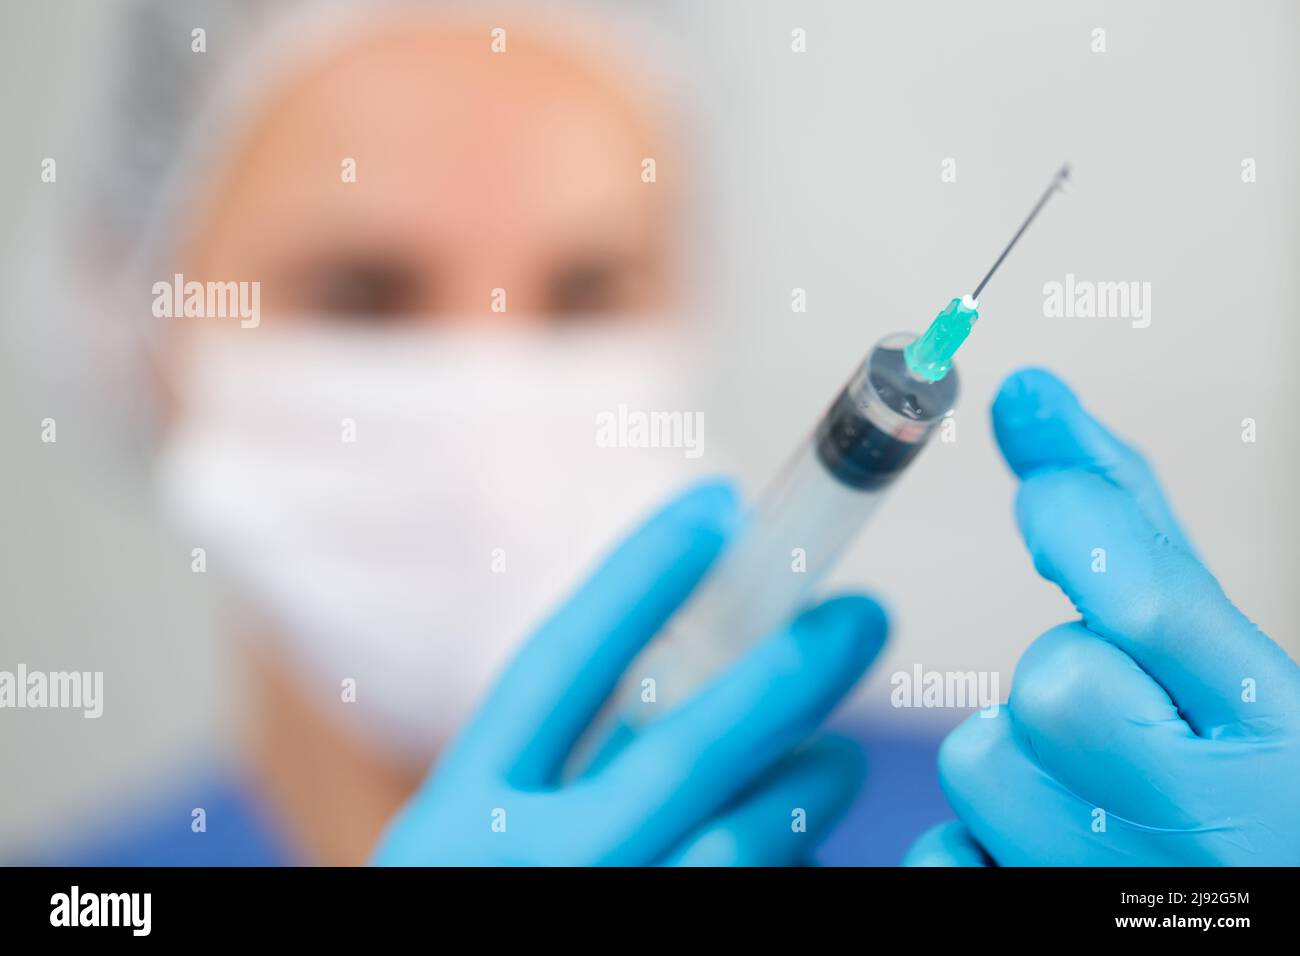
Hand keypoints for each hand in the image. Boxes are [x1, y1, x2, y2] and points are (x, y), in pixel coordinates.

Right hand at [373, 481, 887, 864]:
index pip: (559, 666)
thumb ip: (553, 771)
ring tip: (843, 750)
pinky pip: (755, 906)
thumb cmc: (477, 905)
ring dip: (809, 785)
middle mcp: (524, 877)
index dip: (642, 576)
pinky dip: (789, 863)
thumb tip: (682, 665)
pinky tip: (807, 834)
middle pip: (680, 749)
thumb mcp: (471, 844)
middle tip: (862, 609)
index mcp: (456, 820)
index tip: (718, 504)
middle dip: (783, 671)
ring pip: (740, 846)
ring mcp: (607, 923)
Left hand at [906, 368, 1299, 865]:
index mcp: (1278, 736)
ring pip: (980, 760)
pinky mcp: (1032, 932)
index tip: (1047, 494)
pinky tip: (1047, 855)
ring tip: (1088, 796)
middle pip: (1051, 684)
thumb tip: (1027, 396)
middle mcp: (1213, 830)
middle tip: (1115, 712)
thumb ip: (1125, 520)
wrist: (1243, 895)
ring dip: (1014, 762)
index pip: (1155, 606)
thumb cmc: (1228, 767)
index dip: (1084, 528)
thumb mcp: (1217, 649)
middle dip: (1062, 674)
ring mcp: (1117, 895)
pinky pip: (942, 856)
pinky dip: (974, 846)